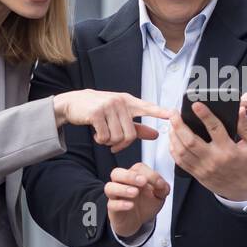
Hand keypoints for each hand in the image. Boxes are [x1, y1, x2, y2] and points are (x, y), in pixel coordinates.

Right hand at [53, 90, 172, 151]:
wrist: (73, 103)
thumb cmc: (98, 111)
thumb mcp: (119, 116)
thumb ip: (137, 127)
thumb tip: (156, 135)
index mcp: (128, 102)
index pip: (148, 107)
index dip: (160, 112)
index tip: (173, 114)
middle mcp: (120, 102)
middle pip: (131, 135)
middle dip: (122, 145)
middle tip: (113, 145)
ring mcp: (108, 106)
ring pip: (117, 137)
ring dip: (109, 142)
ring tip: (102, 135)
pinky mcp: (96, 113)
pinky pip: (104, 137)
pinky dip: (100, 140)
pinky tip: (95, 134)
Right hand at [104, 162, 170, 237]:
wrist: (137, 221)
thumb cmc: (145, 205)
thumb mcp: (158, 196)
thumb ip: (162, 188)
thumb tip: (162, 184)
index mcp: (134, 177)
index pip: (138, 168)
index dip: (149, 173)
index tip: (158, 183)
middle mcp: (123, 184)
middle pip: (117, 173)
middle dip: (130, 176)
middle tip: (142, 181)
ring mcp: (116, 196)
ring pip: (110, 187)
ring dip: (122, 189)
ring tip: (135, 192)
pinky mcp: (113, 208)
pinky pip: (112, 204)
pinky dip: (121, 204)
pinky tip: (131, 205)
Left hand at [168, 102, 246, 201]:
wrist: (246, 190)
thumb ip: (246, 127)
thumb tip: (239, 110)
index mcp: (229, 150)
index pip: (215, 129)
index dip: (204, 115)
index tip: (196, 104)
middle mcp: (213, 160)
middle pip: (190, 141)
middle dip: (179, 124)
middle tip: (174, 113)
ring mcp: (203, 168)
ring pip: (181, 151)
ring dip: (173, 135)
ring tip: (172, 123)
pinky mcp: (197, 174)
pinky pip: (180, 161)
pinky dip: (173, 149)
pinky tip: (172, 139)